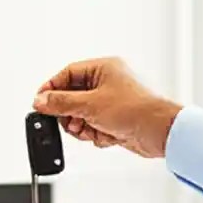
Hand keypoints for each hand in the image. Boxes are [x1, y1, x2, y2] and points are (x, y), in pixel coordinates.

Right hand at [33, 57, 182, 157]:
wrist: (161, 132)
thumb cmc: (136, 110)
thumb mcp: (90, 105)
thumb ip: (60, 103)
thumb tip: (40, 100)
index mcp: (104, 68)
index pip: (67, 74)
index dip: (51, 89)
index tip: (40, 103)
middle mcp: (108, 82)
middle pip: (72, 97)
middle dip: (69, 113)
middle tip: (72, 121)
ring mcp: (112, 102)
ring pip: (81, 114)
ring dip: (82, 126)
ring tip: (91, 129)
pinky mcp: (116, 120)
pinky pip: (94, 126)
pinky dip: (96, 133)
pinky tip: (106, 135)